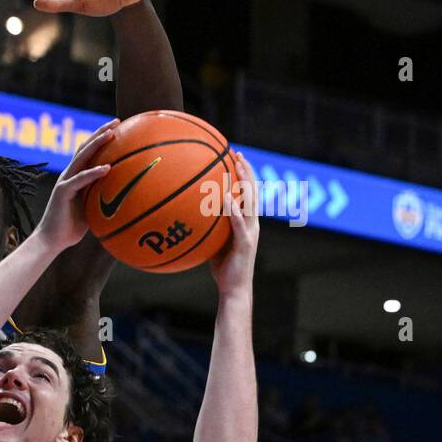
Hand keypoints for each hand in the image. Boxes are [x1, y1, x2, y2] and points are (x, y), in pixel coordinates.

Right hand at [33, 119, 118, 252]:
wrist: (51, 241)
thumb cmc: (71, 228)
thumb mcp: (91, 210)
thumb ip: (100, 198)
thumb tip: (123, 197)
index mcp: (75, 177)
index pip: (88, 152)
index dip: (100, 138)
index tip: (117, 128)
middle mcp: (68, 175)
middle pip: (84, 147)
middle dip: (100, 132)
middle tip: (117, 121)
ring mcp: (64, 182)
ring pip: (81, 157)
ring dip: (97, 143)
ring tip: (112, 133)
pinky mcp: (62, 192)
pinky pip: (80, 180)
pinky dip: (93, 173)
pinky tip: (107, 167)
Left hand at [209, 152, 259, 294]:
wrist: (233, 288)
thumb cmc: (222, 267)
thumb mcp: (213, 241)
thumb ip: (208, 226)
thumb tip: (188, 215)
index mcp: (246, 221)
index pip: (247, 193)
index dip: (243, 174)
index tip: (233, 156)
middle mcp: (252, 223)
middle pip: (252, 191)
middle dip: (245, 170)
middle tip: (236, 153)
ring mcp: (250, 232)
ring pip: (250, 202)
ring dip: (244, 182)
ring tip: (236, 166)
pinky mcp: (245, 243)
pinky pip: (239, 223)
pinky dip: (234, 209)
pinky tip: (227, 196)